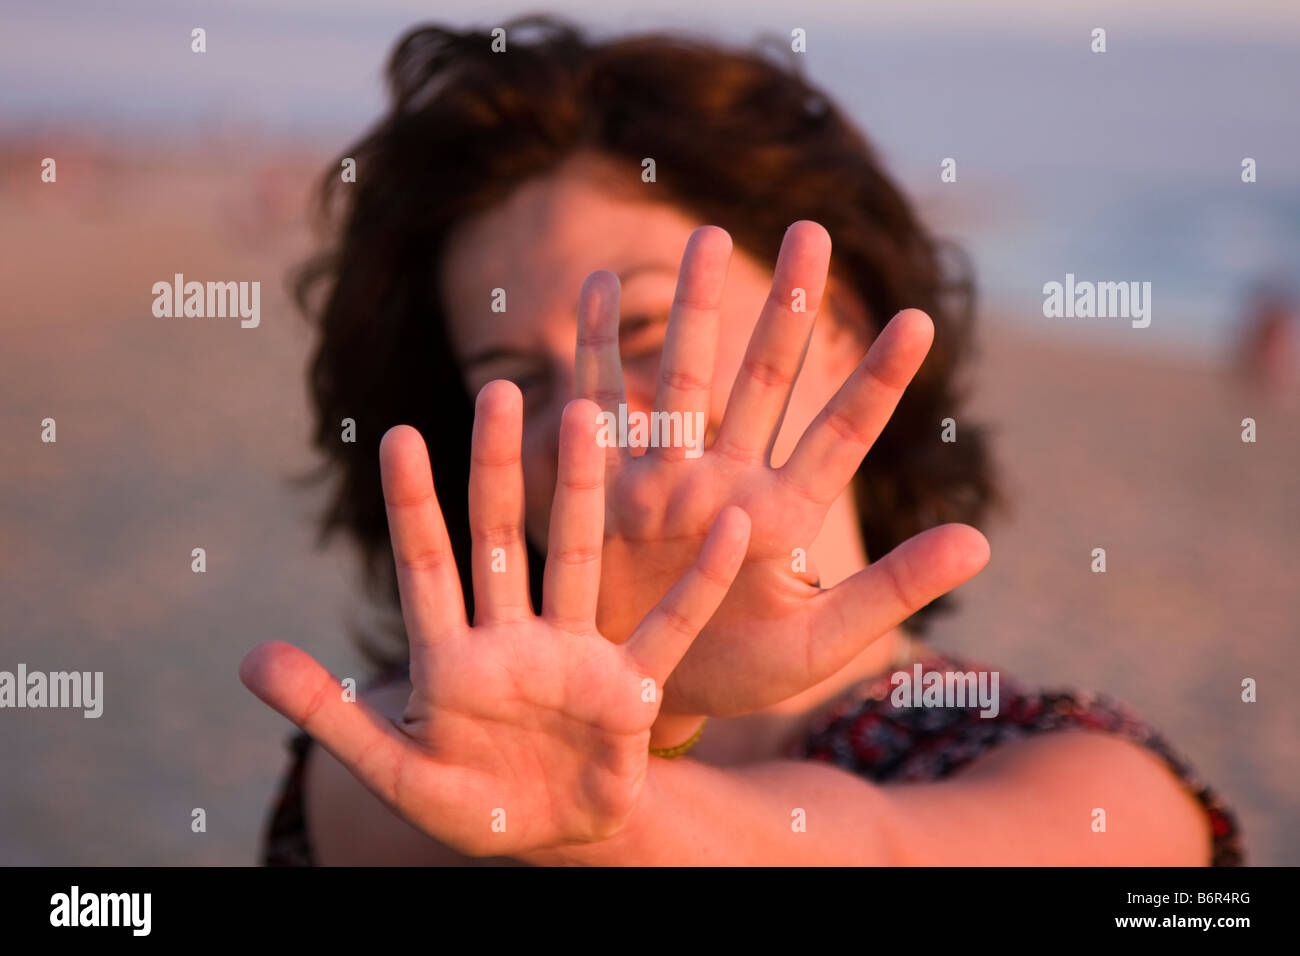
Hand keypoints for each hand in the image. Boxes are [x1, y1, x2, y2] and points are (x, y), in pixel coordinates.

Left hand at [239, 384, 749, 855]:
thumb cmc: (467, 802)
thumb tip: (245, 657)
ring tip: (593, 416)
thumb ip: (328, 713)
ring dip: (586, 494)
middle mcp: (514, 636)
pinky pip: (669, 628)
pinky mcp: (632, 687)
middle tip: (501, 390)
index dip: (412, 506)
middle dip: (498, 469)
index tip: (398, 436)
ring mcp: (576, 655)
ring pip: (579, 560)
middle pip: (504, 539)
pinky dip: (697, 585)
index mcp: (452, 656)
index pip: (426, 565)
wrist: (550, 835)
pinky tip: (729, 527)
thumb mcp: (393, 769)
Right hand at [575, 221, 989, 720]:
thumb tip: (982, 540)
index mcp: (784, 514)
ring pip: (683, 377)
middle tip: (809, 232)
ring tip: (704, 236)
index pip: (840, 434)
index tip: (919, 320)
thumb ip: (893, 590)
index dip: (877, 379)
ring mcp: (668, 480)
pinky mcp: (611, 490)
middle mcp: (729, 480)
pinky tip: (592, 288)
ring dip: (693, 308)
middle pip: (762, 379)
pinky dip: (595, 351)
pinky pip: (602, 408)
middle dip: (786, 308)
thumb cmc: (742, 674)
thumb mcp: (821, 644)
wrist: (654, 693)